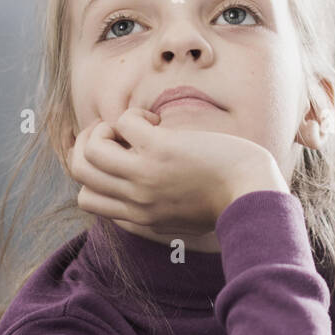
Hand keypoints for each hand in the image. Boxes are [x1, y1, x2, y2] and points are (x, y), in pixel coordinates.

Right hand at [67, 107, 289, 237]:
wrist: (254, 196)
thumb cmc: (229, 202)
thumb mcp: (184, 220)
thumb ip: (158, 214)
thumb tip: (143, 203)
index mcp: (139, 218)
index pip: (88, 199)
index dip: (97, 174)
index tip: (123, 159)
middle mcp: (135, 200)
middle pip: (79, 172)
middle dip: (88, 145)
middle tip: (117, 135)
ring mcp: (144, 176)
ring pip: (89, 151)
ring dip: (104, 130)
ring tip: (134, 128)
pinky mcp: (160, 151)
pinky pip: (123, 123)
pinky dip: (135, 115)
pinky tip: (159, 123)